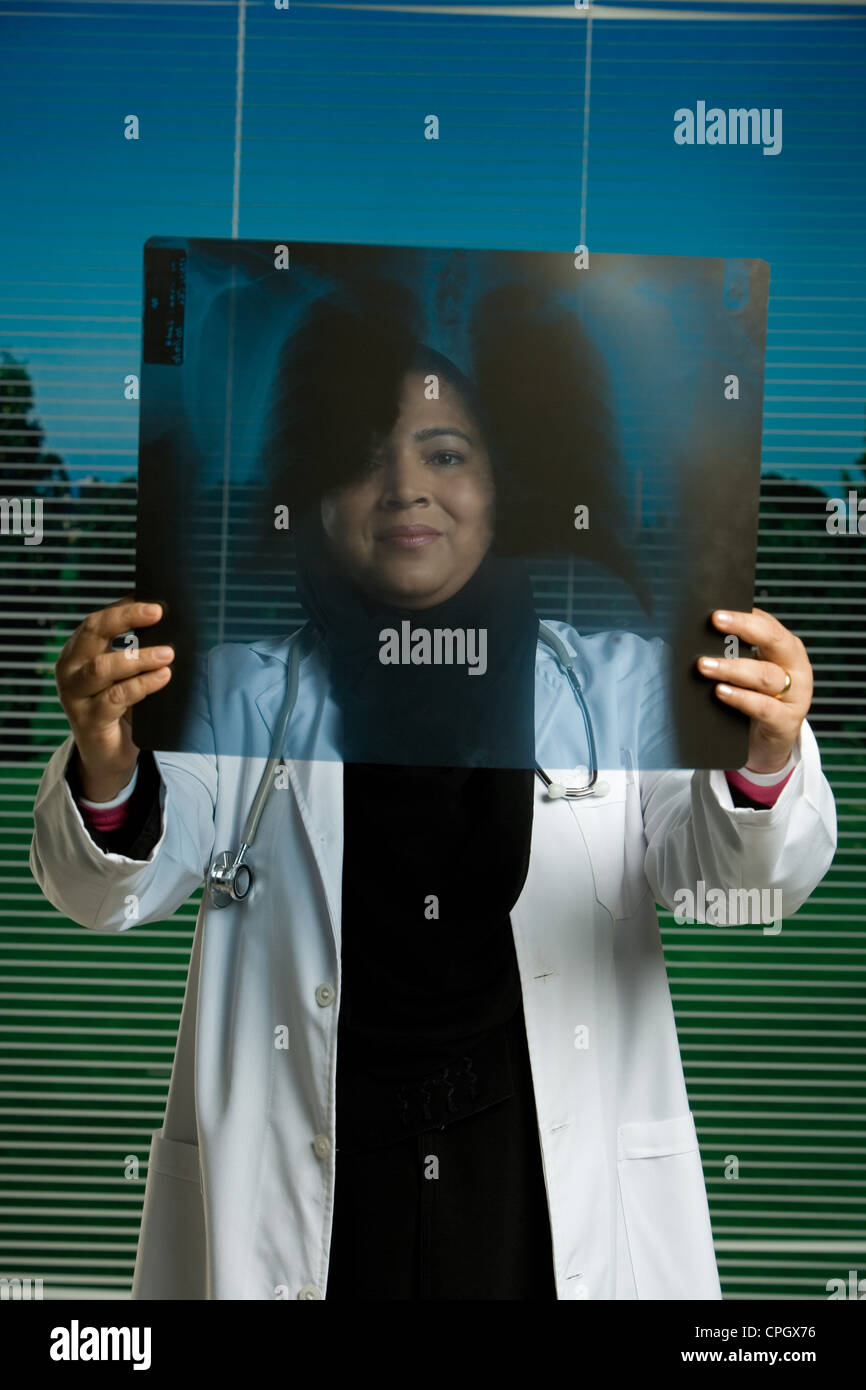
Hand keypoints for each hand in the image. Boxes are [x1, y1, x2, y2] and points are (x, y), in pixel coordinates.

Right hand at [55, 599, 173, 799]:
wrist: (106, 754)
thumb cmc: (118, 706)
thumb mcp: (125, 674)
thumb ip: (135, 650)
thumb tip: (167, 622)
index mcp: (77, 651)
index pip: (96, 621)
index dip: (123, 608)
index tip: (152, 600)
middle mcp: (70, 669)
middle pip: (93, 633)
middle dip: (126, 618)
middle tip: (157, 612)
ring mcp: (75, 695)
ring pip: (104, 667)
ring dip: (139, 657)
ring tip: (168, 653)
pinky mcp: (88, 720)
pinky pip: (116, 697)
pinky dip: (142, 684)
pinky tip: (162, 677)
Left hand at [696, 607, 812, 773]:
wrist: (767, 744)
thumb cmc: (755, 700)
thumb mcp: (749, 674)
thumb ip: (735, 654)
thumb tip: (699, 637)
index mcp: (787, 650)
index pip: (768, 624)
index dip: (744, 616)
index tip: (717, 611)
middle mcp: (795, 668)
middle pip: (774, 640)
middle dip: (744, 627)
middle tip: (715, 621)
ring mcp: (794, 696)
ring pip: (764, 675)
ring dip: (732, 668)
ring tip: (705, 665)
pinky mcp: (786, 722)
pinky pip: (764, 707)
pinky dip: (741, 698)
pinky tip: (721, 692)